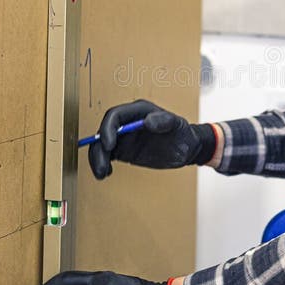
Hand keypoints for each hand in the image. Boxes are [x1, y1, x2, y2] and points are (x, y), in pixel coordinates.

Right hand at [88, 99, 216, 178]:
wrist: (186, 148)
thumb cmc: (183, 133)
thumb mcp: (177, 125)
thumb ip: (164, 121)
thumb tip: (147, 122)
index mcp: (138, 111)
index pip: (115, 116)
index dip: (108, 129)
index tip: (109, 145)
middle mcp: (127, 122)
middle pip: (104, 132)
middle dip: (99, 148)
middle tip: (102, 166)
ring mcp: (124, 136)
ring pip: (102, 145)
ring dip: (97, 159)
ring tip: (102, 174)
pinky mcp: (123, 150)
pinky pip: (106, 156)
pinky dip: (102, 164)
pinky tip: (106, 174)